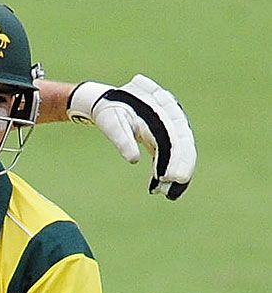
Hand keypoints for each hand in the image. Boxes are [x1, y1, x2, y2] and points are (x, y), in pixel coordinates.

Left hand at [67, 74, 195, 199]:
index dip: (174, 157)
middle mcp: (171, 113)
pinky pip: (175, 150)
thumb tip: (133, 159)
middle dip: (180, 166)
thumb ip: (122, 138)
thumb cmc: (110, 111)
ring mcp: (172, 121)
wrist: (111, 100)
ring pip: (183, 147)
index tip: (169, 177)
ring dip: (179, 170)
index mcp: (159, 108)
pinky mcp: (168, 131)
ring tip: (169, 193)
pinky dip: (172, 167)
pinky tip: (165, 187)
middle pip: (182, 142)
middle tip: (172, 190)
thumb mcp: (111, 123)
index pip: (171, 135)